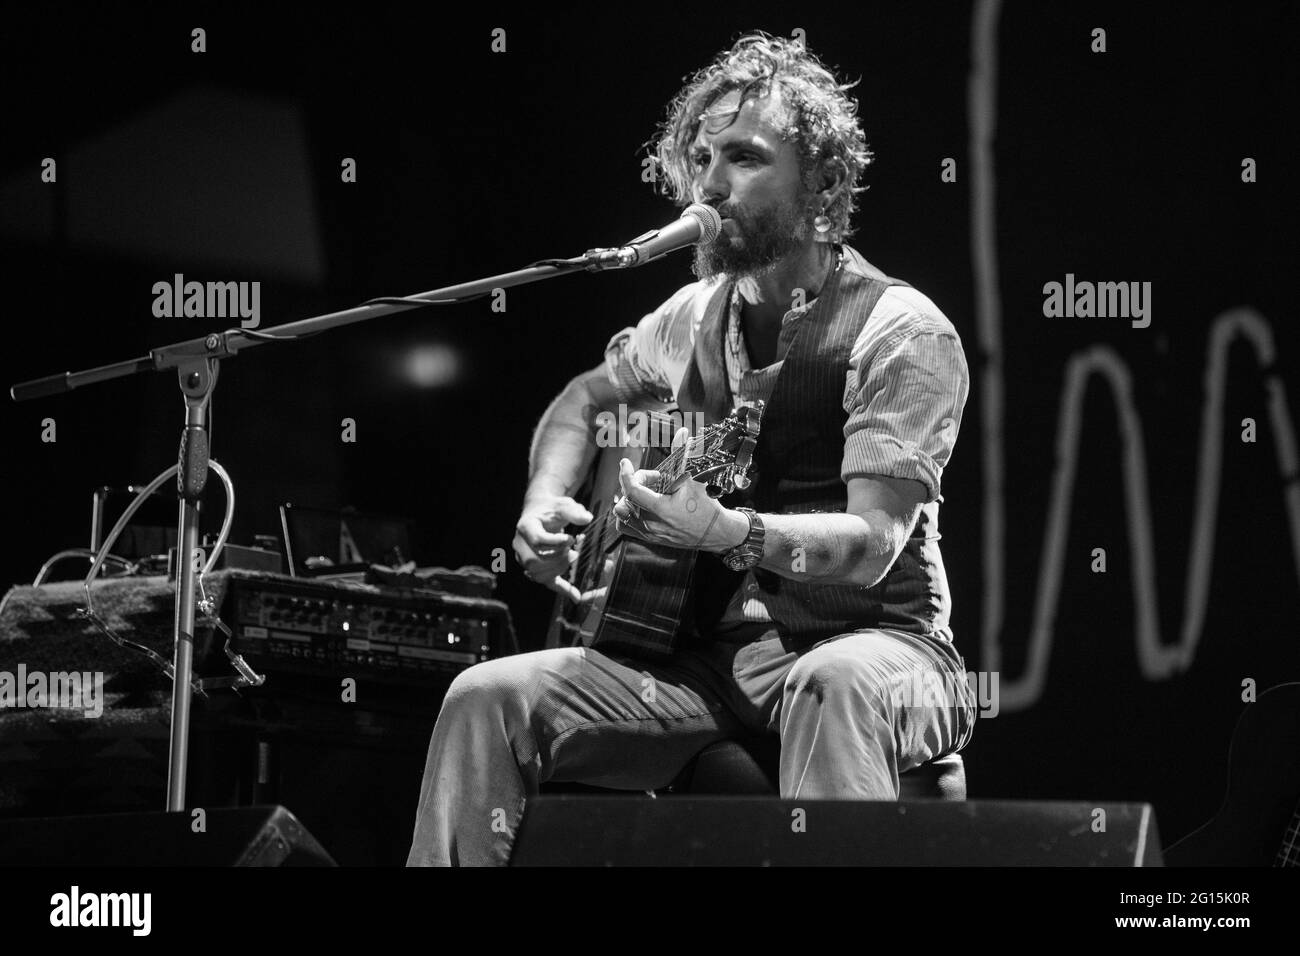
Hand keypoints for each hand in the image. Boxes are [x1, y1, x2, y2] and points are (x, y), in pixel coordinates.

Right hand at [513, 495, 591, 600]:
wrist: (540, 514)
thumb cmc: (551, 510)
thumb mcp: (562, 505)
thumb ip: (574, 511)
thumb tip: (586, 519)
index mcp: (525, 527)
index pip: (537, 540)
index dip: (556, 543)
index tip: (570, 539)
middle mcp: (520, 544)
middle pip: (534, 561)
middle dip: (557, 558)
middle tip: (572, 551)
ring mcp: (524, 558)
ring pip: (537, 574)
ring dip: (558, 569)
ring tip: (572, 557)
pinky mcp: (534, 568)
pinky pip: (545, 582)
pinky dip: (560, 589)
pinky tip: (576, 595)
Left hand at [612, 428, 739, 550]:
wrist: (715, 532)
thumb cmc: (705, 506)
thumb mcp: (691, 479)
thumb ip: (681, 455)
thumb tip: (682, 432)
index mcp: (662, 509)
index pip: (632, 490)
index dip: (625, 474)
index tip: (625, 463)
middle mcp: (652, 524)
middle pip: (626, 498)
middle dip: (635, 483)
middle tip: (653, 480)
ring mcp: (649, 533)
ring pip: (621, 513)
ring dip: (629, 499)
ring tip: (646, 493)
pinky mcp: (648, 538)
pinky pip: (624, 526)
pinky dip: (627, 514)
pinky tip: (640, 506)